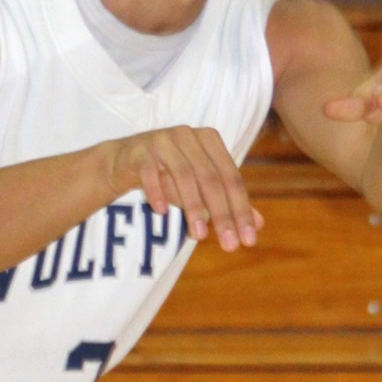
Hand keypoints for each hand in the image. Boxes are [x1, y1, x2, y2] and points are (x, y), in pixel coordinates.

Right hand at [104, 124, 261, 251]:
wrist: (122, 162)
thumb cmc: (167, 174)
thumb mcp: (199, 185)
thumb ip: (227, 201)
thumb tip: (258, 225)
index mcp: (209, 140)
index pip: (231, 179)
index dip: (242, 210)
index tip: (248, 240)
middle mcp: (188, 136)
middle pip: (211, 179)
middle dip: (222, 214)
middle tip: (229, 245)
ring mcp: (163, 141)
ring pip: (184, 175)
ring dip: (193, 207)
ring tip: (199, 235)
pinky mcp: (139, 151)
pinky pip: (150, 173)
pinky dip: (157, 192)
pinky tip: (163, 212)